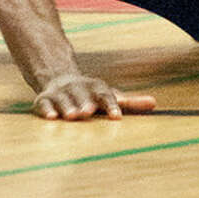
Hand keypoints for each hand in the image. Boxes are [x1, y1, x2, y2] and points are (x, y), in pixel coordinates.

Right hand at [32, 74, 156, 119]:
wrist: (61, 80)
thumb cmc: (92, 96)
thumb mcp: (111, 96)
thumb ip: (131, 102)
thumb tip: (154, 103)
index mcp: (97, 88)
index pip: (106, 95)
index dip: (111, 105)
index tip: (117, 116)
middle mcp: (79, 89)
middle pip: (83, 95)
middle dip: (85, 103)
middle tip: (88, 112)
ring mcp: (61, 93)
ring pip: (64, 99)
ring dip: (68, 107)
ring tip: (72, 116)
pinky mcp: (45, 100)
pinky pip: (45, 104)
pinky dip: (47, 110)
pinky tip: (51, 117)